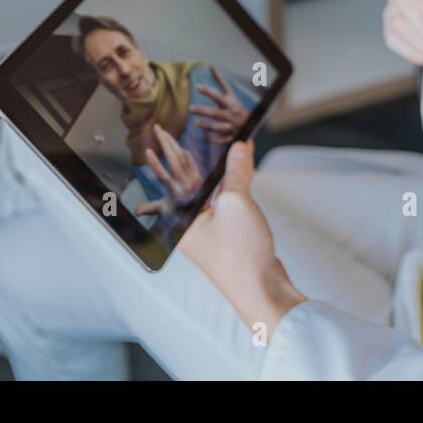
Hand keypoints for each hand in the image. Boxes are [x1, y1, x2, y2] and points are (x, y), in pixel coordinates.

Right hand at [135, 124, 203, 215]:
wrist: (202, 212)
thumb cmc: (180, 211)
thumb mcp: (164, 210)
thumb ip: (150, 208)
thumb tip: (135, 211)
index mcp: (175, 193)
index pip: (163, 176)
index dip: (155, 164)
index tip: (147, 151)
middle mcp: (186, 184)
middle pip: (174, 160)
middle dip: (165, 142)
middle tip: (157, 128)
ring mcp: (194, 177)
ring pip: (182, 156)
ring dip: (172, 142)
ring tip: (162, 131)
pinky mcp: (199, 172)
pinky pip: (190, 158)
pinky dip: (181, 149)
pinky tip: (173, 142)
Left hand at [177, 141, 305, 334]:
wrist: (260, 288)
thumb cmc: (240, 256)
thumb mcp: (237, 203)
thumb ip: (237, 171)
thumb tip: (239, 147)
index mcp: (182, 217)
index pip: (174, 175)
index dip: (171, 151)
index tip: (162, 133)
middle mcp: (189, 224)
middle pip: (189, 182)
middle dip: (186, 158)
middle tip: (172, 135)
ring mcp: (207, 229)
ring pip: (209, 190)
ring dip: (217, 169)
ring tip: (221, 147)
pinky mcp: (224, 233)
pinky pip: (224, 201)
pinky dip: (231, 184)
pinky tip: (241, 172)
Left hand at [190, 67, 249, 144]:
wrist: (250, 123)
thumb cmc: (235, 106)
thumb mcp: (230, 94)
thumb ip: (220, 81)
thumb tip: (211, 67)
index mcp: (230, 102)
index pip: (219, 95)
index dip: (209, 91)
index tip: (198, 87)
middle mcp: (230, 113)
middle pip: (216, 112)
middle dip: (204, 111)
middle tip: (190, 108)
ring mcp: (231, 125)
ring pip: (219, 127)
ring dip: (207, 125)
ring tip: (196, 122)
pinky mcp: (231, 136)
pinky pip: (222, 139)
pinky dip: (214, 139)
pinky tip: (206, 136)